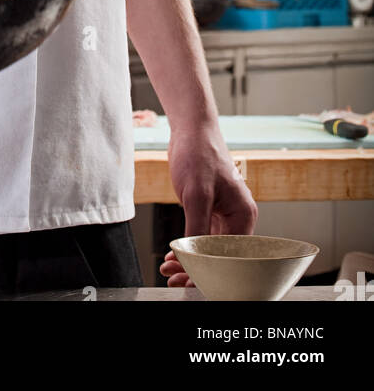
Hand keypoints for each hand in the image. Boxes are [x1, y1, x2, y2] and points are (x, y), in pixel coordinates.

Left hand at [158, 121, 257, 286]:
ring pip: (211, 248)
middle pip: (221, 256)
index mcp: (243, 216)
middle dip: (197, 270)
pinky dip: (189, 246)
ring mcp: (225, 214)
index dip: (209, 272)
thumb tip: (196, 259)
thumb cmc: (198, 154)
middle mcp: (238, 218)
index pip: (230, 257)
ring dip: (191, 260)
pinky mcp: (211, 210)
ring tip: (168, 269)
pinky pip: (203, 236)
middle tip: (173, 279)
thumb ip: (198, 229)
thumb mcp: (196, 195)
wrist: (191, 129)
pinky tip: (174, 255)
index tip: (187, 281)